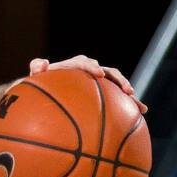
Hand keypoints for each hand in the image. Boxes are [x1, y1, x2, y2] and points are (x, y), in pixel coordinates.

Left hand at [28, 56, 147, 113]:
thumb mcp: (35, 77)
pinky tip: (142, 112)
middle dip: (118, 80)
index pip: (84, 63)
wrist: (48, 92)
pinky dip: (130, 104)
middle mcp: (90, 72)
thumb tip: (41, 63)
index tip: (99, 74)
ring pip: (117, 85)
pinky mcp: (104, 93)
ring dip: (128, 93)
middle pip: (108, 72)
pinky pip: (118, 98)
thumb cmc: (41, 84)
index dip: (92, 67)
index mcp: (74, 66)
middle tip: (126, 90)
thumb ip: (36, 68)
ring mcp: (99, 83)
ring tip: (138, 104)